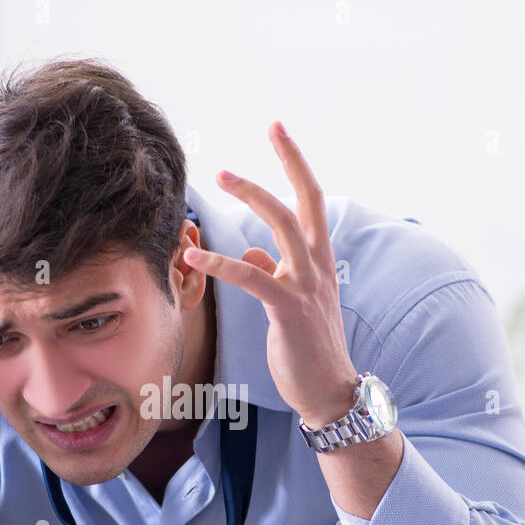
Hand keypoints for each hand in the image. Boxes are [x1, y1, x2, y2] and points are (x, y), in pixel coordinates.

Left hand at [182, 122, 357, 428]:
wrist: (330, 393)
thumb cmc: (308, 351)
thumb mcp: (293, 305)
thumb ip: (275, 274)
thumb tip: (254, 254)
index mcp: (320, 262)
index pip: (311, 201)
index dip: (295, 164)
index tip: (277, 131)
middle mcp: (318, 267)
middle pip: (300, 202)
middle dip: (278, 166)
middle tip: (241, 149)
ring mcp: (307, 286)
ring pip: (281, 226)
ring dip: (251, 195)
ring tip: (219, 178)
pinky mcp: (289, 310)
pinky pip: (252, 277)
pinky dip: (220, 262)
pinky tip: (193, 255)